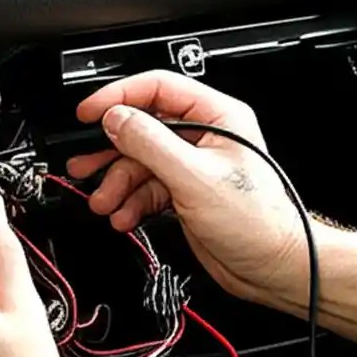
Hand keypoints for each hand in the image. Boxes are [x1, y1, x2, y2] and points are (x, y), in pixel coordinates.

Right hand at [68, 70, 308, 306]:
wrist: (272, 267)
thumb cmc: (258, 222)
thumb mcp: (195, 177)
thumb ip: (150, 144)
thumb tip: (116, 120)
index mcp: (217, 116)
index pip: (158, 88)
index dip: (119, 96)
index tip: (89, 112)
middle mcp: (204, 136)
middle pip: (142, 127)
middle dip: (111, 149)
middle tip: (84, 163)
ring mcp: (192, 165)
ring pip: (140, 162)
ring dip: (118, 183)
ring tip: (105, 202)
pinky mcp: (184, 193)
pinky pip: (146, 188)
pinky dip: (131, 202)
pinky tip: (123, 215)